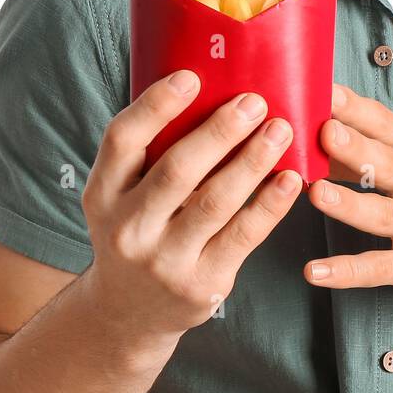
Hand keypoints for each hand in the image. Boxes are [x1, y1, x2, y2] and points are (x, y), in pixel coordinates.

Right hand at [80, 71, 301, 366]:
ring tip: (280, 129)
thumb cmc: (138, 231)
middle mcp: (127, 227)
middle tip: (255, 101)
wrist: (128, 316)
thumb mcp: (122, 196)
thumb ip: (152, 152)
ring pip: (214, 202)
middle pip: (176, 170)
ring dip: (252, 161)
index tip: (192, 76)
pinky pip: (242, 237)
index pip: (122, 140)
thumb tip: (209, 88)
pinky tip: (290, 178)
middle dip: (219, 132)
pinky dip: (269, 205)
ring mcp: (163, 260)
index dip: (156, 105)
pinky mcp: (201, 285)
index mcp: (102, 193)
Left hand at [303, 83, 392, 307]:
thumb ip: (384, 151)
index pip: (388, 126)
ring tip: (317, 195)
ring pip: (384, 215)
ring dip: (349, 205)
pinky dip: (350, 271)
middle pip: (389, 164)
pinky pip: (385, 269)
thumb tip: (324, 133)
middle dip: (356, 148)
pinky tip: (317, 271)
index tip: (322, 90)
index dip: (355, 109)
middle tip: (323, 132)